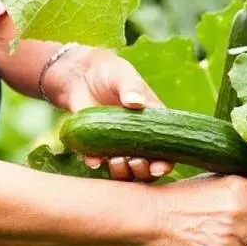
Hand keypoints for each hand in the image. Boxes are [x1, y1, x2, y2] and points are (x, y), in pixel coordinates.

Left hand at [45, 46, 172, 180]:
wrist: (81, 75)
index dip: (165, 163)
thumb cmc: (110, 72)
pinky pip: (98, 162)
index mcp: (153, 124)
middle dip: (143, 171)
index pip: (165, 150)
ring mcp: (117, 145)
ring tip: (115, 161)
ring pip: (125, 171)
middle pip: (147, 167)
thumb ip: (131, 87)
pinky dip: (97, 164)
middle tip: (134, 162)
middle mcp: (138, 139)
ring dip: (122, 172)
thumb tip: (136, 102)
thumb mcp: (123, 75)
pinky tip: (94, 160)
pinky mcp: (97, 146)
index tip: (158, 168)